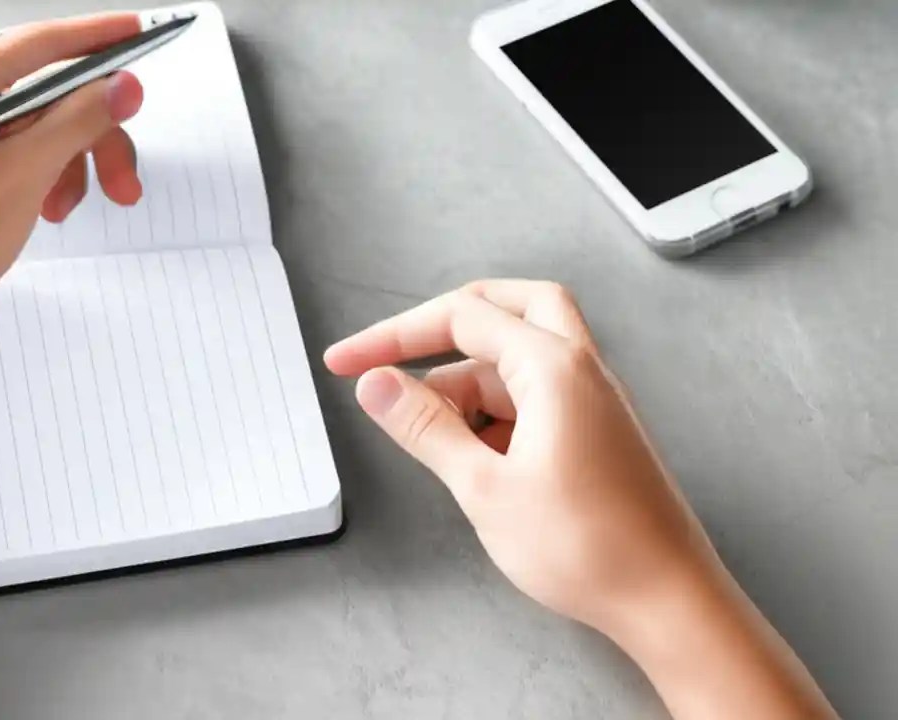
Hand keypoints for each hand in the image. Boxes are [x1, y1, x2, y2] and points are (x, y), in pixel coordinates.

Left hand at [0, 13, 145, 355]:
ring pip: (33, 134)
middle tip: (124, 182)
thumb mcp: (24, 173)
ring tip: (64, 211)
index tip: (138, 35)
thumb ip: (79, 121)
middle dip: (93, 136)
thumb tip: (118, 87)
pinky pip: (10, 161)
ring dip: (68, 167)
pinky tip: (40, 214)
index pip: (43, 44)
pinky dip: (39, 182)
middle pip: (45, 97)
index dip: (98, 40)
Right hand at [324, 280, 721, 632]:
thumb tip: (376, 384)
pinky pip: (535, 395)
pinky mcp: (595, 431)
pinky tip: (471, 454)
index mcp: (554, 368)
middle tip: (393, 354)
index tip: (345, 361)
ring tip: (429, 434)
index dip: (392, 336)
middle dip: (442, 327)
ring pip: (518, 357)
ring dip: (467, 379)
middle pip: (505, 309)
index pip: (460, 318)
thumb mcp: (483, 488)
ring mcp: (592, 400)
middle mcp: (581, 370)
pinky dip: (495, 408)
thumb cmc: (588, 548)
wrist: (668, 601)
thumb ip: (424, 428)